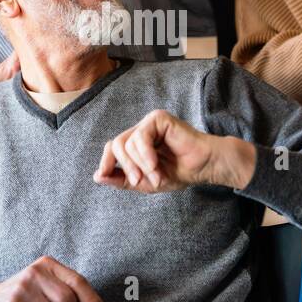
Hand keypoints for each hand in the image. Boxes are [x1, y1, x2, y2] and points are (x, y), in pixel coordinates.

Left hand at [93, 109, 255, 192]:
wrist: (204, 167)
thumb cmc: (180, 173)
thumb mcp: (145, 182)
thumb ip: (122, 180)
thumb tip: (97, 176)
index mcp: (137, 143)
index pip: (112, 148)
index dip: (105, 161)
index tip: (103, 176)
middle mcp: (141, 130)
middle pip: (116, 145)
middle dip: (126, 167)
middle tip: (140, 182)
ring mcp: (149, 123)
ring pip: (127, 143)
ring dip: (140, 165)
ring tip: (157, 176)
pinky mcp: (158, 119)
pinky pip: (140, 136)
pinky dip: (145, 154)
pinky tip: (156, 165)